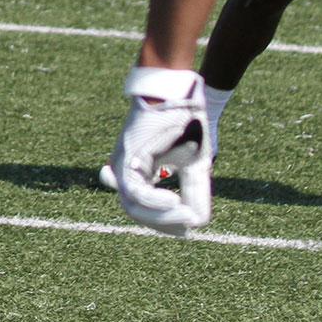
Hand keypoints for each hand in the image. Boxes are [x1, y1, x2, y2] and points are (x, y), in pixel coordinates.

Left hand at [110, 66, 211, 235]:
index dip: (164, 223)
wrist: (178, 91)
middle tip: (185, 229)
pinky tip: (176, 204)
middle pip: (135, 210)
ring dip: (160, 218)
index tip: (185, 230)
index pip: (143, 207)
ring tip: (185, 218)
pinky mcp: (128, 156)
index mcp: (139, 171)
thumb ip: (191, 190)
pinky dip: (155, 203)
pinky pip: (136, 191)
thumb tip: (197, 222)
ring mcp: (124, 163)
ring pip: (133, 205)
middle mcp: (126, 169)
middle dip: (162, 224)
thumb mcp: (194, 163)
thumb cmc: (186, 124)